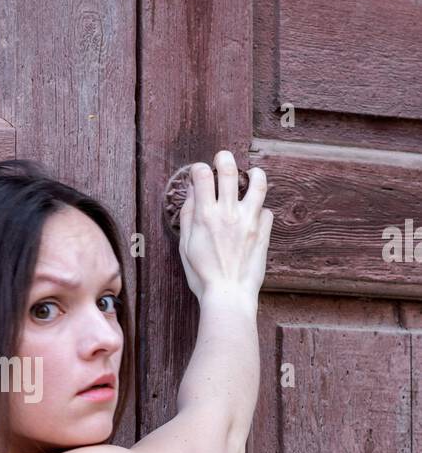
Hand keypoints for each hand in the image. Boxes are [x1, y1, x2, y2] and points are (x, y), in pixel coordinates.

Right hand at [177, 150, 271, 304]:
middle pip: (229, 170)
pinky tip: (255, 216)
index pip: (203, 176)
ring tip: (252, 174)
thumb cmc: (202, 275)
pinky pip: (267, 211)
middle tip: (223, 158)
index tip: (200, 172)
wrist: (228, 294)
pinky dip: (261, 211)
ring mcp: (249, 220)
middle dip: (224, 158)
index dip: (199, 169)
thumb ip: (188, 216)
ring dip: (255, 174)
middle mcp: (228, 213)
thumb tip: (192, 193)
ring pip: (258, 183)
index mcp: (205, 215)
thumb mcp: (185, 246)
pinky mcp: (263, 231)